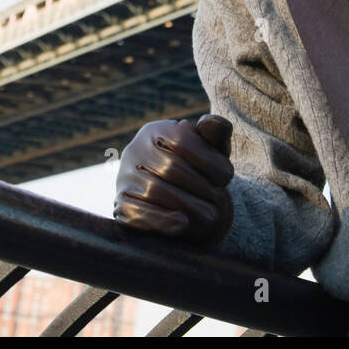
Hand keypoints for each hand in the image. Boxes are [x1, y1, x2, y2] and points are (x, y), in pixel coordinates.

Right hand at [112, 114, 234, 245]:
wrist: (176, 200)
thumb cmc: (197, 169)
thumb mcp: (210, 150)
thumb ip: (216, 134)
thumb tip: (214, 124)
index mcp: (156, 130)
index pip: (182, 140)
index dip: (209, 159)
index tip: (227, 177)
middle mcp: (135, 150)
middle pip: (170, 167)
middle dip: (200, 185)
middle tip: (220, 199)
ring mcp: (125, 177)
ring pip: (155, 190)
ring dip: (188, 204)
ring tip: (211, 214)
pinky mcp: (120, 204)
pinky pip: (136, 213)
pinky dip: (161, 220)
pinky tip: (183, 224)